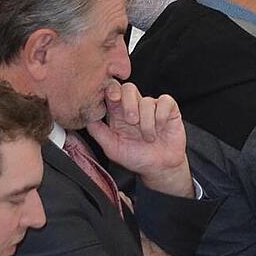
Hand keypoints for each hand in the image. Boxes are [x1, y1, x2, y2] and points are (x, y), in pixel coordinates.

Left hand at [88, 81, 192, 197]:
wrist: (160, 168)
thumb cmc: (135, 158)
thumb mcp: (112, 148)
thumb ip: (98, 132)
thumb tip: (86, 118)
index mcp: (118, 113)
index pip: (112, 92)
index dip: (112, 91)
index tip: (113, 99)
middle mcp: (134, 106)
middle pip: (129, 88)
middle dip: (129, 103)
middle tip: (132, 121)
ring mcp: (152, 106)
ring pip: (147, 101)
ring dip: (147, 122)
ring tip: (149, 137)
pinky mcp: (169, 108)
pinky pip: (165, 102)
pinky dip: (161, 117)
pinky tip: (161, 128)